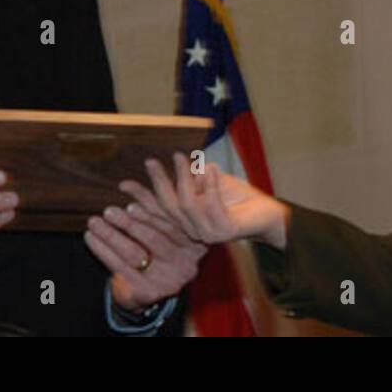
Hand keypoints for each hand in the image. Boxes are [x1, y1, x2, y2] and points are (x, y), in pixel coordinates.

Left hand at [84, 203, 205, 311]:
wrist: (151, 285)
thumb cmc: (158, 244)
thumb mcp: (162, 223)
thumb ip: (153, 203)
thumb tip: (128, 183)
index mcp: (197, 240)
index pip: (172, 220)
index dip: (149, 206)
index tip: (128, 195)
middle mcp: (188, 261)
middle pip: (155, 239)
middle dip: (129, 223)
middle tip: (109, 211)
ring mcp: (170, 279)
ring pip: (135, 253)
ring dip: (112, 236)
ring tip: (95, 222)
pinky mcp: (150, 291)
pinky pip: (121, 268)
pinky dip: (103, 251)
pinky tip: (91, 238)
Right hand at [122, 152, 289, 248]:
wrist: (267, 213)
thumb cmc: (235, 197)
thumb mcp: (207, 182)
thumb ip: (190, 177)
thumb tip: (170, 161)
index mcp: (186, 221)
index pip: (158, 210)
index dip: (141, 196)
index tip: (123, 183)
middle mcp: (192, 231)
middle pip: (167, 206)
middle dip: (158, 182)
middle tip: (151, 160)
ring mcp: (207, 234)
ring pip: (186, 204)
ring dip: (184, 178)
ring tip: (184, 157)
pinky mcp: (224, 231)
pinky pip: (210, 203)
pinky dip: (210, 183)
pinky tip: (212, 167)